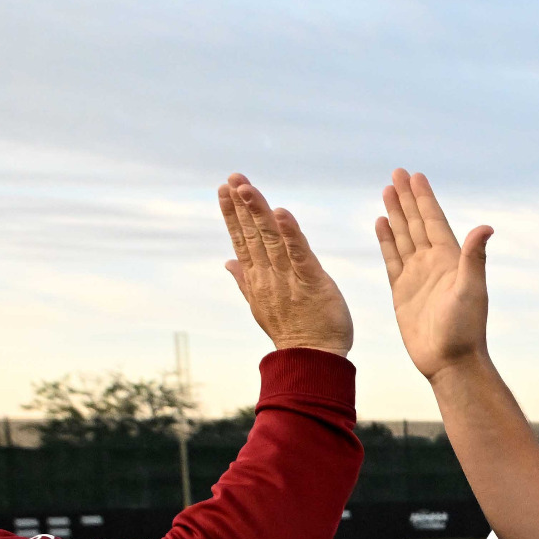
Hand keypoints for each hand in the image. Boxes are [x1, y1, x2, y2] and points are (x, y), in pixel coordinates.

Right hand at [218, 174, 351, 356]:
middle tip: (232, 178)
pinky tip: (281, 213)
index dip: (233, 215)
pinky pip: (300, 255)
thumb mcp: (262, 305)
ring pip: (271, 240)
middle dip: (242, 206)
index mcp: (258, 280)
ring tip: (247, 188)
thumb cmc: (294, 331)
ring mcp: (289, 280)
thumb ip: (245, 281)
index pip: (242, 241)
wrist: (314, 360)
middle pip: (252, 235)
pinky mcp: (312, 283)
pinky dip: (291, 234)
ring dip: (259, 213)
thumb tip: (228, 261)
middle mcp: (269, 277)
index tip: (224, 190)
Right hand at [376, 169, 494, 379]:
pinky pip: (392, 259)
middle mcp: (433, 263)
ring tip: (387, 191)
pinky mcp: (402, 292)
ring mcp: (417, 276)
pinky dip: (387, 240)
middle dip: (407, 198)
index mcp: (450, 259)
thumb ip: (474, 258)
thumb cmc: (465, 329)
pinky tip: (382, 224)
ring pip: (403, 237)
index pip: (434, 220)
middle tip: (397, 173)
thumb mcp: (471, 290)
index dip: (424, 198)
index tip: (416, 176)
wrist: (450, 362)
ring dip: (396, 214)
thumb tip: (486, 227)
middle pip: (417, 222)